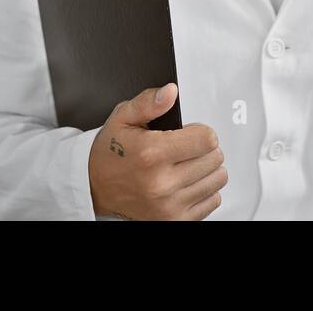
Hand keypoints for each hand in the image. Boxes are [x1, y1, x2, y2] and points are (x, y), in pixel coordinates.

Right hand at [88, 83, 226, 219]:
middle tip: (185, 149)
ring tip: (186, 165)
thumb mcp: (122, 119)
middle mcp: (161, 183)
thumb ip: (148, 103)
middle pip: (215, 158)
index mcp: (151, 154)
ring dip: (207, 169)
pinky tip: (186, 183)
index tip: (189, 133)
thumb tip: (170, 92)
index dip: (200, 131)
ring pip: (217, 179)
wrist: (94, 189)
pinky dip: (205, 190)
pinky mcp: (175, 221)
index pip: (207, 139)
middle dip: (204, 149)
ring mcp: (169, 206)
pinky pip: (213, 200)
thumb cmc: (110, 153)